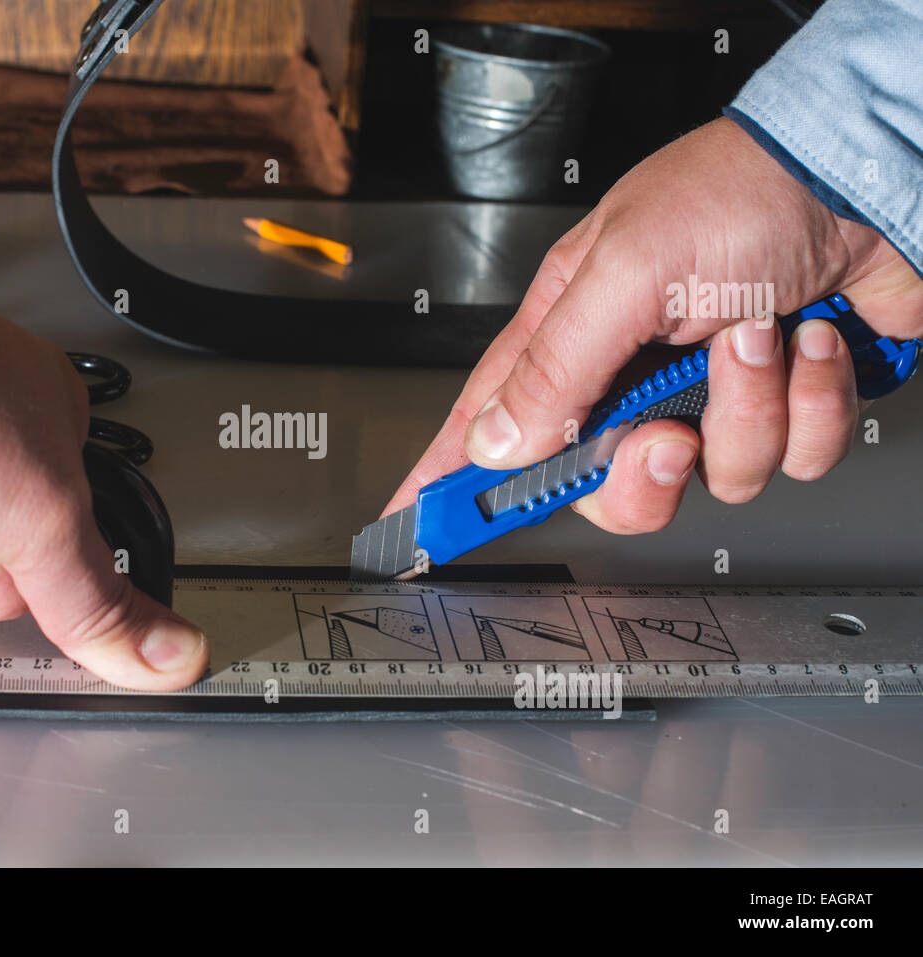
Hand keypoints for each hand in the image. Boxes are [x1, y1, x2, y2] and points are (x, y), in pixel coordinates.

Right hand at [386, 117, 922, 533]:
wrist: (865, 173)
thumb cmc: (741, 190)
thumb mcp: (627, 271)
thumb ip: (557, 367)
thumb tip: (495, 442)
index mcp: (574, 331)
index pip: (491, 419)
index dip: (452, 474)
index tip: (418, 522)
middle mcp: (635, 372)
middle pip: (607, 484)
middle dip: (647, 475)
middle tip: (669, 433)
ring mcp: (709, 394)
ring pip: (714, 479)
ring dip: (750, 409)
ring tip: (759, 335)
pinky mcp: (782, 406)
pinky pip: (792, 459)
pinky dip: (811, 402)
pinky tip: (811, 341)